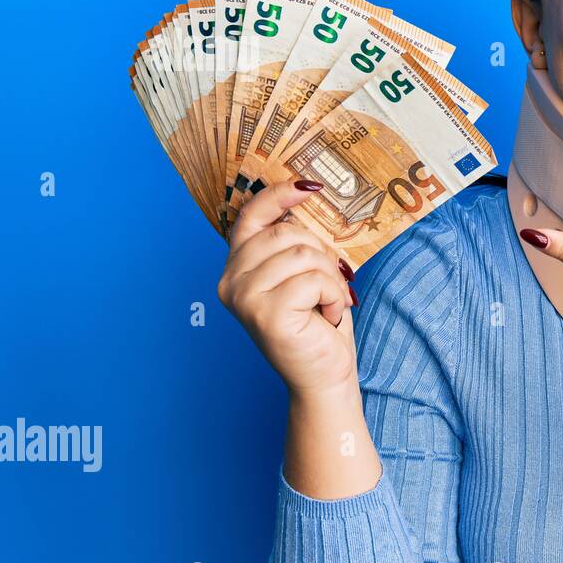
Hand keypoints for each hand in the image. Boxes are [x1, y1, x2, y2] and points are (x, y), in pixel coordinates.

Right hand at [218, 179, 359, 400]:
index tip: (309, 185)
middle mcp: (230, 281)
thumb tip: (307, 198)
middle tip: (331, 284)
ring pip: (302, 254)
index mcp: (237, 268)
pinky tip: (326, 317)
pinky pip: (314, 280)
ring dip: (330, 278)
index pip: (252, 217)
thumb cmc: (317, 325)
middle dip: (321, 253)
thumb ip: (294, 245)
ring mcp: (244, 297)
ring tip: (328, 303)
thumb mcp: (303, 276)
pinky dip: (333, 296)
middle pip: (286, 232)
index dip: (279, 195)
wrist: (324, 376)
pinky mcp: (265, 314)